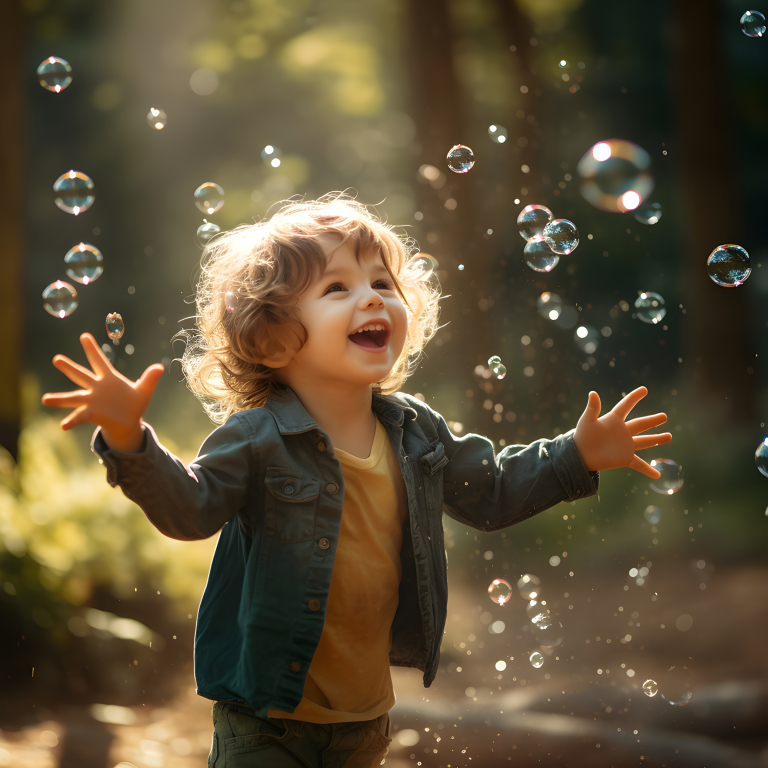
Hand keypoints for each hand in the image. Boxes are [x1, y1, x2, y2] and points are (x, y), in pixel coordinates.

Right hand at [41, 333, 164, 452]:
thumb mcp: (144, 391)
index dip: (93, 349)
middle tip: (56, 358)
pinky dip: (71, 421)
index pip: (99, 361)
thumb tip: (160, 367)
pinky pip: (79, 417)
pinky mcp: (92, 414)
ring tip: (45, 400)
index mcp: (109, 379)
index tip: (84, 336)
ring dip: (60, 399)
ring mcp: (92, 401)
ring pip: (74, 397)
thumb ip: (150, 379)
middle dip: (69, 367)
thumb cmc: (133, 403)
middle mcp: (97, 388)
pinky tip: (63, 426)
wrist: (128, 422)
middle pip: (81, 375)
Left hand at [573, 387, 671, 477]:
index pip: (626, 406)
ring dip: (656, 439)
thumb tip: (593, 392)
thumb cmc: (582, 436)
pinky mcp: (625, 458)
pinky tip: (657, 476)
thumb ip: (592, 408)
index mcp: (613, 420)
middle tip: (664, 416)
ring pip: (644, 441)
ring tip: (669, 436)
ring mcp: (625, 445)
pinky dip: (648, 470)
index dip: (634, 397)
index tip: (644, 389)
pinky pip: (639, 464)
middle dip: (652, 420)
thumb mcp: (586, 421)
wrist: (579, 455)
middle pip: (640, 424)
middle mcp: (622, 431)